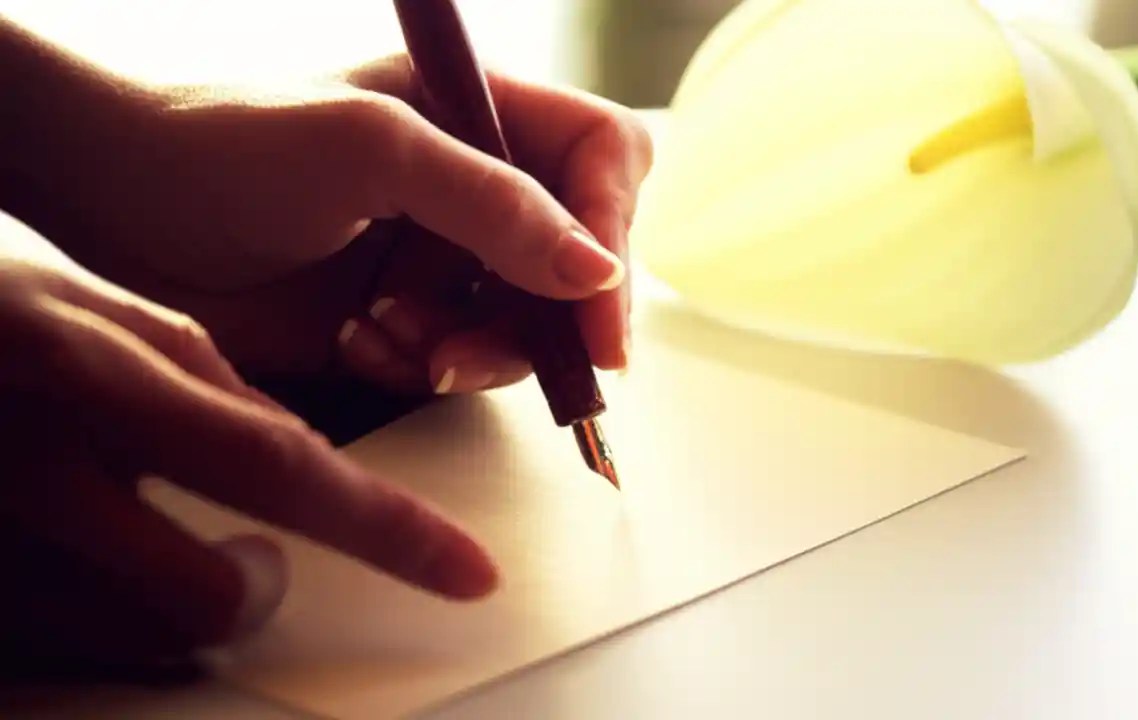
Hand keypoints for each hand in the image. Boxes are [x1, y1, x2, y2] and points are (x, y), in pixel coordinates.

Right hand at [0, 210, 496, 666]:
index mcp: (98, 371)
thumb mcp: (93, 311)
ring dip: (166, 604)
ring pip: (136, 639)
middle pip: (207, 596)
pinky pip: (61, 647)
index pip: (290, 468)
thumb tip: (288, 456)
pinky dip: (93, 613)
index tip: (469, 575)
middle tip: (257, 570)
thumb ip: (196, 381)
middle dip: (250, 592)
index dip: (394, 533)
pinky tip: (69, 551)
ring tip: (132, 534)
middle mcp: (38, 455)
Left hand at [32, 56, 651, 395]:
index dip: (614, 228)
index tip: (599, 314)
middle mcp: (476, 183)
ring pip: (525, 323)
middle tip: (503, 358)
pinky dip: (424, 365)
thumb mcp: (373, 153)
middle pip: (578, 255)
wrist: (117, 205)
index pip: (601, 157)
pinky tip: (364, 340)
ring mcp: (445, 255)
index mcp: (481, 111)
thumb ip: (494, 206)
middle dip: (547, 315)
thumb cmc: (229, 143)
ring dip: (476, 349)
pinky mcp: (409, 316)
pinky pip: (462, 360)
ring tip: (396, 338)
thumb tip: (599, 272)